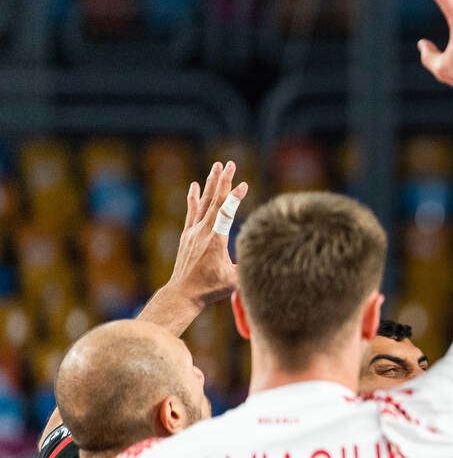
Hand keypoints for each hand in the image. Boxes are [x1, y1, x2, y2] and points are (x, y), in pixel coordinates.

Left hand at [167, 161, 247, 306]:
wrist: (183, 293)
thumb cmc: (211, 288)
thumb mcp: (234, 279)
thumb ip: (247, 265)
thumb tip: (264, 256)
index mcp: (216, 241)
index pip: (226, 213)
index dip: (234, 198)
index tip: (244, 184)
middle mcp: (203, 232)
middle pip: (214, 201)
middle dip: (223, 181)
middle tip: (229, 163)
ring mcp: (193, 232)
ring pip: (203, 202)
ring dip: (210, 183)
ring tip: (216, 166)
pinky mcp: (188, 235)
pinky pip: (191, 211)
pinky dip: (193, 197)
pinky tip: (194, 185)